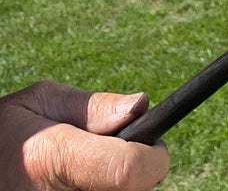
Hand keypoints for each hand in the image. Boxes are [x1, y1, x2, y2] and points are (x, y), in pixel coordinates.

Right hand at [0, 81, 169, 189]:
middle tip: (118, 153)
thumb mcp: (39, 101)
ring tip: (91, 168)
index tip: (155, 145)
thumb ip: (94, 106)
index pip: (128, 169)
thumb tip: (140, 104)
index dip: (153, 157)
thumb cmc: (5, 132)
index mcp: (54, 157)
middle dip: (138, 170)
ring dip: (119, 184)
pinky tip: (81, 182)